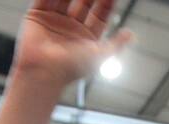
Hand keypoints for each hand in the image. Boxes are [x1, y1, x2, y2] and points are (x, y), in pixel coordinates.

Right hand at [14, 0, 132, 87]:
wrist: (43, 72)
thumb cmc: (71, 68)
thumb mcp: (100, 56)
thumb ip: (116, 45)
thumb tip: (130, 34)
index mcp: (86, 36)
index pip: (101, 13)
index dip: (108, 1)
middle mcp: (71, 27)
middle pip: (86, 1)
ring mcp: (55, 20)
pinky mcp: (37, 15)